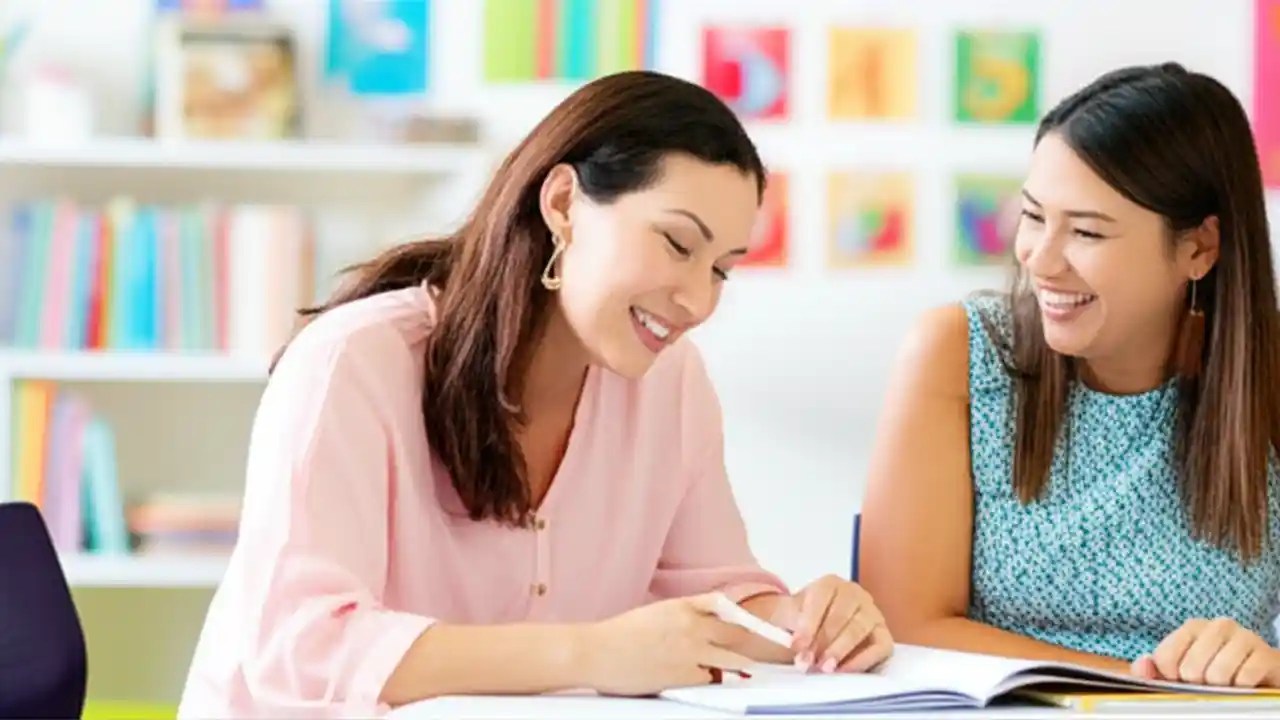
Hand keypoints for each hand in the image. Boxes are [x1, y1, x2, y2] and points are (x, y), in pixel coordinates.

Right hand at [580, 593, 754, 696]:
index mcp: (681, 606)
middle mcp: (691, 625)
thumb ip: (679, 617)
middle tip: (758, 648)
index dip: (741, 613)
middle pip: (734, 632)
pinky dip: (713, 680)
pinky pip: (711, 678)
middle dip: (746, 641)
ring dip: (738, 664)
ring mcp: (691, 651)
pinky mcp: (684, 675)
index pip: (723, 604)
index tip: (753, 620)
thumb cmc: (617, 635)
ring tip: (748, 668)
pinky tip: (713, 680)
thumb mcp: (653, 614)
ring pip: (730, 658)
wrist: (597, 652)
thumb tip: (698, 627)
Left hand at [771, 574, 893, 673]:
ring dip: (840, 650)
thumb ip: (786, 621)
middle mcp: (855, 594)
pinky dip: (862, 660)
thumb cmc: (805, 620)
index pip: (821, 596)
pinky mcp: (883, 635)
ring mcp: (872, 613)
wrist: (819, 629)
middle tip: (807, 661)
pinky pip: (880, 647)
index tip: (797, 645)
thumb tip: (788, 637)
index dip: (808, 622)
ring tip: (824, 667)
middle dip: (822, 640)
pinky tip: (843, 670)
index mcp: (830, 584)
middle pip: (840, 614)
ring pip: (859, 628)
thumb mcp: (789, 615)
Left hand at [1131, 618, 1279, 687]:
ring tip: (1228, 682)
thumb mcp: (1183, 671)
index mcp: (1192, 627)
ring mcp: (1244, 637)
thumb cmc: (1218, 671)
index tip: (1182, 679)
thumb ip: (1155, 670)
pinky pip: (1243, 679)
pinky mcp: (1265, 654)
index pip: (1164, 658)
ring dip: (1221, 688)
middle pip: (1190, 669)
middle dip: (1198, 684)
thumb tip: (1141, 665)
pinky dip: (1242, 689)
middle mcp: (1218, 625)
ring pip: (1216, 675)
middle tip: (1210, 682)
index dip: (1170, 678)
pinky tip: (1245, 683)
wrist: (1264, 675)